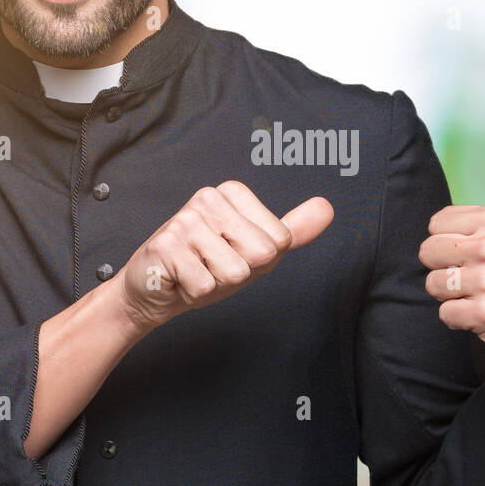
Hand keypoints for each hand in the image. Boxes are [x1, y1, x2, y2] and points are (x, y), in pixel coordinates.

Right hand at [114, 180, 333, 331]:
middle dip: (239, 274)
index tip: (232, 255)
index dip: (258, 261)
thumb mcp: (255, 250)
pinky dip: (194, 293)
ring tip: (196, 272)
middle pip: (262, 254)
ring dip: (215, 284)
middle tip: (213, 267)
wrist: (156, 290)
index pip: (279, 240)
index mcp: (233, 192)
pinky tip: (179, 279)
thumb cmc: (207, 267)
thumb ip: (292, 230)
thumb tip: (327, 208)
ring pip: (235, 272)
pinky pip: (205, 285)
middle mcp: (209, 197)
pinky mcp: (166, 245)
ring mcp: (185, 219)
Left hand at [419, 145, 484, 366]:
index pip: (435, 224)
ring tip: (478, 294)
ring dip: (451, 295)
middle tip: (473, 275)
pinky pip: (445, 314)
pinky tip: (482, 312)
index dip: (448, 241)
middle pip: (428, 253)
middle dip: (444, 268)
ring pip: (433, 284)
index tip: (471, 252)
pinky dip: (459, 319)